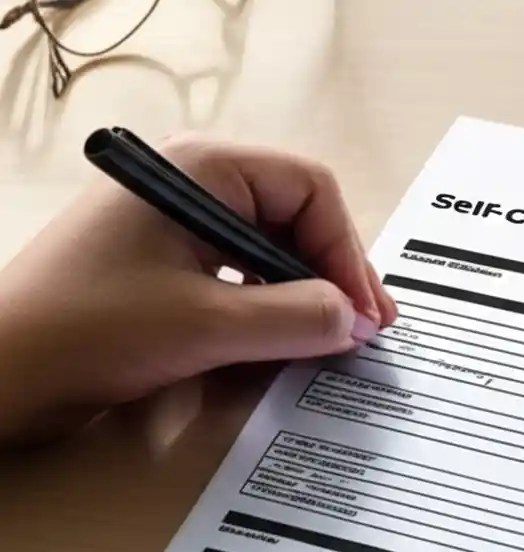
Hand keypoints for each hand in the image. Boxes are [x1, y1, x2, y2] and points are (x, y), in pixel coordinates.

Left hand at [0, 134, 396, 444]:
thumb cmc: (88, 330)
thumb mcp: (207, 326)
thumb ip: (296, 318)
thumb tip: (357, 321)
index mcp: (202, 171)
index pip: (309, 189)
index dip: (347, 251)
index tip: (366, 313)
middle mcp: (194, 185)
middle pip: (295, 216)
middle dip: (332, 273)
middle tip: (362, 329)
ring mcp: (177, 223)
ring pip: (270, 247)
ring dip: (305, 292)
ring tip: (333, 338)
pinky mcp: (165, 262)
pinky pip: (240, 272)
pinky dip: (271, 304)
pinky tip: (286, 339)